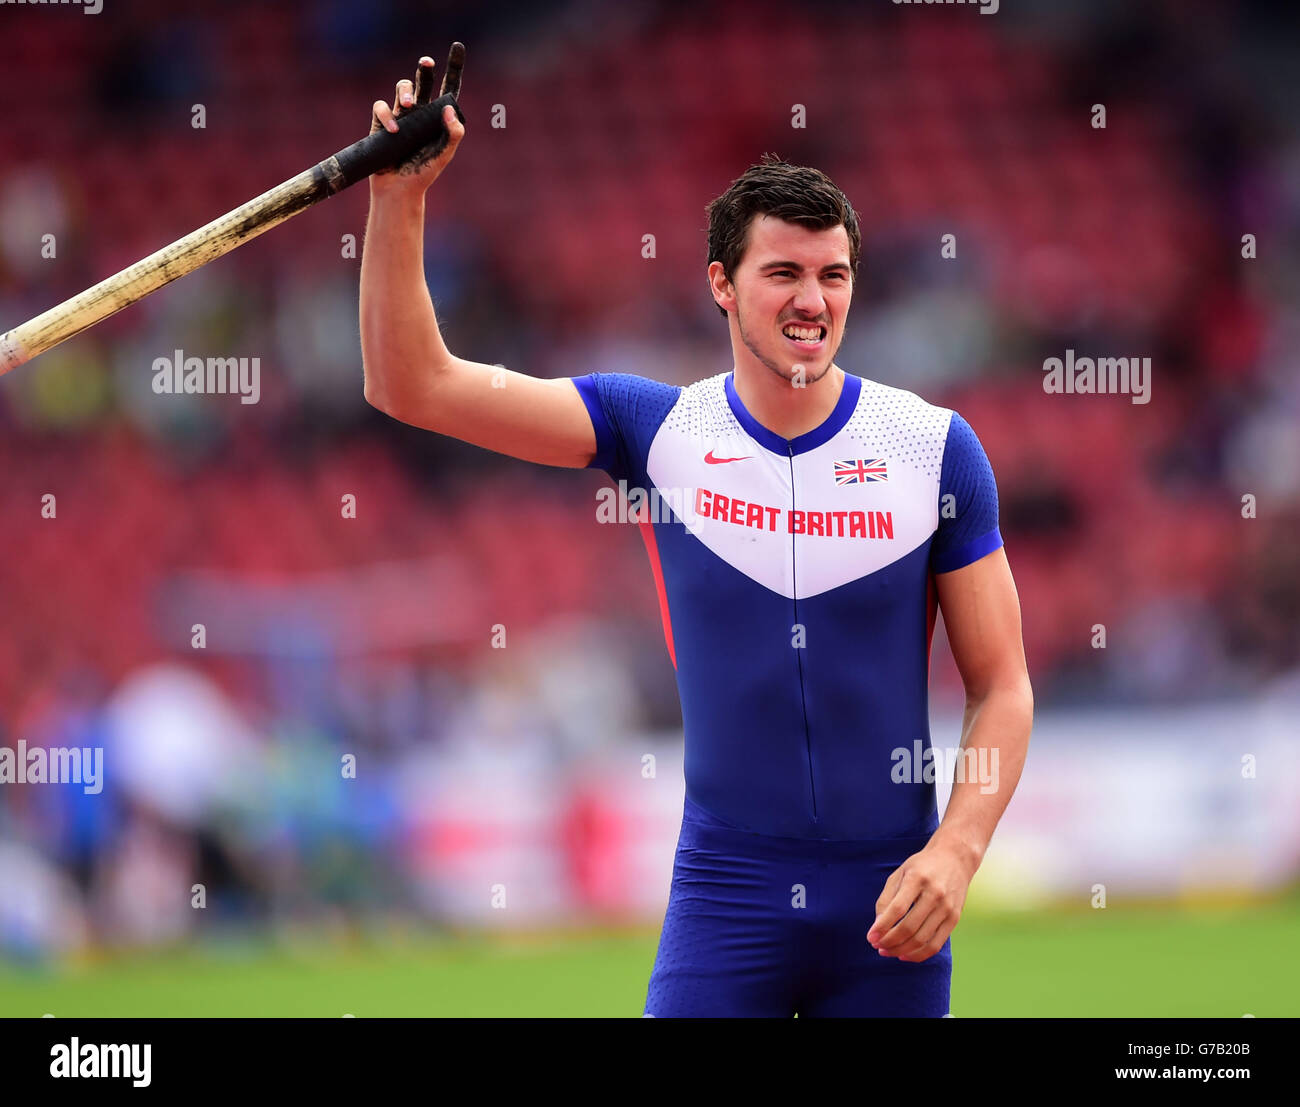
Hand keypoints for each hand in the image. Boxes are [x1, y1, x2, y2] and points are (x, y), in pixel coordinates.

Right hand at [369, 48, 465, 193]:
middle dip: (425, 69)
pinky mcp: (382, 120)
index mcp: (439, 116)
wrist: (398, 189)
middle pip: (424, 81)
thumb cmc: (424, 172)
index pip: (449, 88)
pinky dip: (386, 114)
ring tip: (409, 104)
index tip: (457, 47)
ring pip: (403, 87)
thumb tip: (450, 108)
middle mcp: (421, 111)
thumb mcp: (444, 155)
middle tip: (427, 63)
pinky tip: (393, 129)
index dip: (454, 68)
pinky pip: (382, 106)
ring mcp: (401, 114)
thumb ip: (453, 134)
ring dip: (406, 90)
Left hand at [867, 839, 976, 961]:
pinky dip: (918, 955)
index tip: (870, 937)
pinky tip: (904, 955)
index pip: (897, 909)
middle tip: (876, 946)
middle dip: (889, 941)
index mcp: (917, 879)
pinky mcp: (955, 918)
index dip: (882, 926)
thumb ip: (886, 898)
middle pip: (909, 927)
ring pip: (921, 939)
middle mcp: (934, 894)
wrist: (955, 858)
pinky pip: (936, 944)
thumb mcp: (900, 873)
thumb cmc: (922, 866)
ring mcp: (947, 907)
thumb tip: (877, 926)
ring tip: (886, 951)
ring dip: (900, 950)